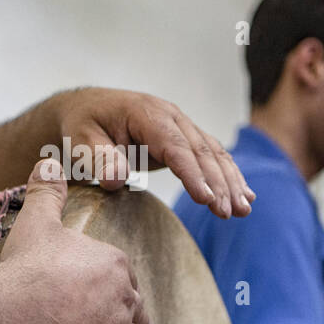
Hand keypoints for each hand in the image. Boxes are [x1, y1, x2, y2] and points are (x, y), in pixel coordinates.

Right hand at [0, 159, 151, 323]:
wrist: (22, 312)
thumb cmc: (29, 266)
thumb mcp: (38, 221)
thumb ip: (46, 192)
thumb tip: (47, 160)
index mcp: (113, 265)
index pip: (125, 275)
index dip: (121, 284)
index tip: (118, 290)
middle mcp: (122, 301)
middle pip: (135, 311)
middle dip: (134, 318)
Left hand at [49, 88, 254, 218]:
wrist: (86, 109)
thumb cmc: (82, 126)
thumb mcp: (80, 142)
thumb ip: (98, 160)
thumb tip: (117, 180)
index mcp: (146, 113)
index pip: (175, 145)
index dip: (192, 173)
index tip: (206, 199)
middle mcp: (170, 116)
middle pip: (201, 150)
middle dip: (219, 183)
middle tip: (230, 213)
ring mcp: (180, 125)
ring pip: (213, 153)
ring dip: (230, 181)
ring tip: (243, 210)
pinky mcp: (183, 138)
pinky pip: (210, 156)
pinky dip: (228, 175)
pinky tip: (244, 195)